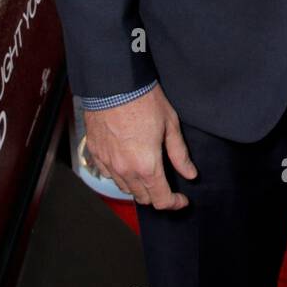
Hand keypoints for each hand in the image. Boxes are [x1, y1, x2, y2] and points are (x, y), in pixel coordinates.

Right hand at [83, 85, 197, 209]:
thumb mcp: (170, 124)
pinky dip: (120, 175)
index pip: (161, 200)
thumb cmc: (143, 99)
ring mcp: (108, 163)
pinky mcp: (96, 153)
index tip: (181, 199)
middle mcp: (125, 170)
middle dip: (157, 194)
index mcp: (146, 166)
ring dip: (139, 186)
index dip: (174, 203)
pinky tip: (128, 163)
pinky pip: (109, 174)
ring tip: (148, 171)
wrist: (114, 83)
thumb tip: (190, 173)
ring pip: (125, 188)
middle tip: (167, 183)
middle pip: (143, 197)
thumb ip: (179, 154)